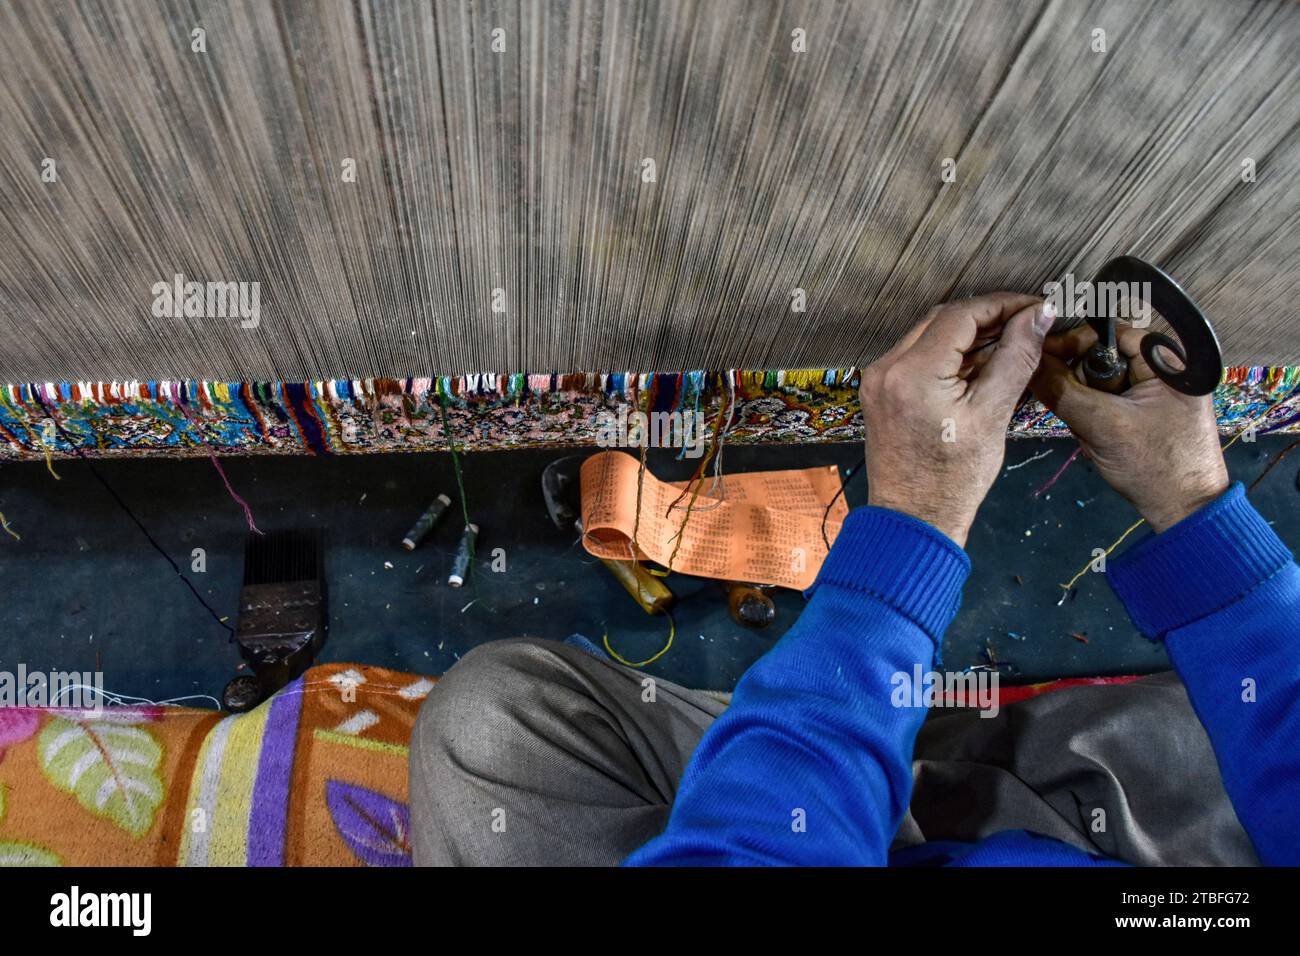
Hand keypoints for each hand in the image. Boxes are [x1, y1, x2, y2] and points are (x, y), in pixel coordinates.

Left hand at [860, 293, 1053, 546]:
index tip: (1036, 307)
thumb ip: (1015, 358)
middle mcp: (887, 368)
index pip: (961, 314)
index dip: (1003, 304)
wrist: (913, 520)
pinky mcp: (881, 392)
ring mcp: (879, 379)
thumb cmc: (954, 479)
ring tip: (1012, 342)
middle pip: (943, 319)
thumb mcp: (992, 415)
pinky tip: (982, 363)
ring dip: (970, 334)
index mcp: (912, 373)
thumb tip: (1039, 315)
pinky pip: (919, 356)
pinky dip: (950, 354)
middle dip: (988, 316)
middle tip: (1028, 322)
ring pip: (930, 335)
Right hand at [1030, 325, 1228, 531]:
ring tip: (1093, 434)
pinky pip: (1105, 404)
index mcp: (1169, 361)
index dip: (1073, 343)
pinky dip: (1093, 421)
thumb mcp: (1103, 425)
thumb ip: (1062, 390)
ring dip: (1085, 409)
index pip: (1110, 332)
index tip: (1041, 359)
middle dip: (1081, 387)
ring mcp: (1153, 393)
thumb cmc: (1156, 467)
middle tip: (1077, 413)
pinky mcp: (1143, 413)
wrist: (1184, 511)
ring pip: (1098, 385)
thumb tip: (1028, 362)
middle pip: (1101, 359)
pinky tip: (1099, 441)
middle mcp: (1163, 369)